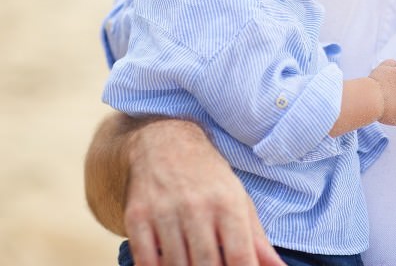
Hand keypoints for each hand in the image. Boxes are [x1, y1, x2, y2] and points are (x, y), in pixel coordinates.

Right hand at [122, 119, 284, 265]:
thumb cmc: (209, 177)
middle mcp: (197, 206)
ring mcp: (164, 211)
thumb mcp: (239, 200)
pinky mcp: (137, 216)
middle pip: (207, 265)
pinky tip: (167, 264)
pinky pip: (145, 260)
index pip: (239, 256)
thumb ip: (258, 240)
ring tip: (194, 263)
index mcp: (228, 203)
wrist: (166, 142)